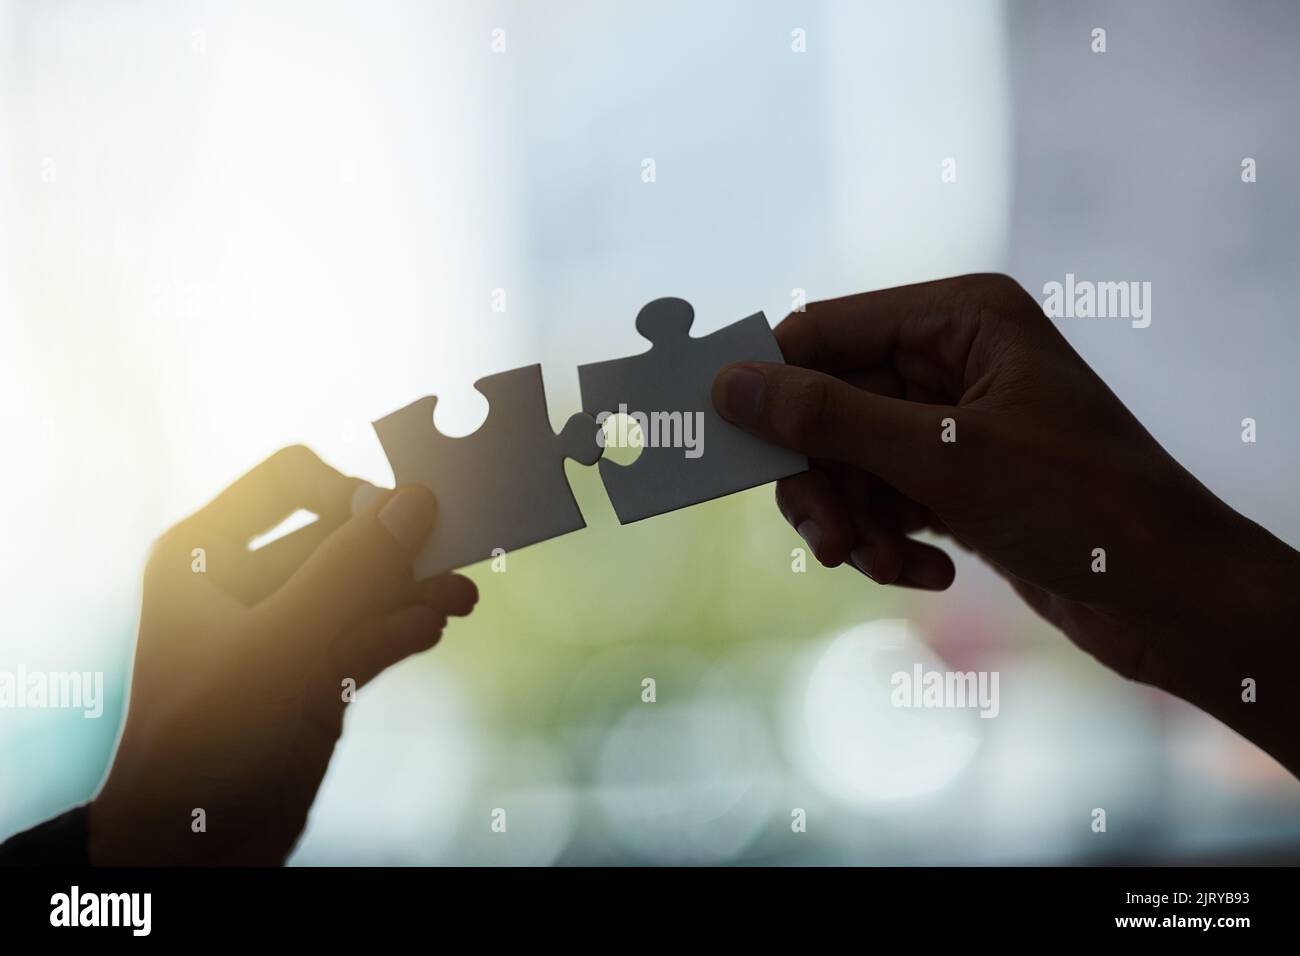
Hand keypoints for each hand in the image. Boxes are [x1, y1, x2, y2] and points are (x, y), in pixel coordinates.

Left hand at [89, 445, 476, 864]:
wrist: (195, 850)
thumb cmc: (209, 741)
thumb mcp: (283, 644)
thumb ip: (351, 570)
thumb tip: (415, 501)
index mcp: (206, 554)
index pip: (292, 480)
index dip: (346, 492)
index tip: (391, 525)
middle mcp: (245, 583)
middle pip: (341, 537)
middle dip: (397, 553)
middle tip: (454, 561)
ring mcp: (283, 631)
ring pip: (365, 589)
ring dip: (412, 592)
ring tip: (458, 602)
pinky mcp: (315, 674)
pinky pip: (370, 632)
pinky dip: (402, 628)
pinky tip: (431, 628)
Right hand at [713, 274, 1299, 772]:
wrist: (1174, 599)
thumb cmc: (1080, 506)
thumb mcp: (943, 459)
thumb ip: (828, 418)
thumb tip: (729, 383)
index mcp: (960, 317)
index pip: (823, 333)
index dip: (769, 386)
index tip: (719, 444)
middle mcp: (953, 358)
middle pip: (829, 407)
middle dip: (824, 480)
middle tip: (829, 541)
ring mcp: (954, 422)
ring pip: (850, 463)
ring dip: (858, 521)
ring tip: (887, 565)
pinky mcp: (959, 479)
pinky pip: (884, 499)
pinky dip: (892, 539)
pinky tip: (929, 571)